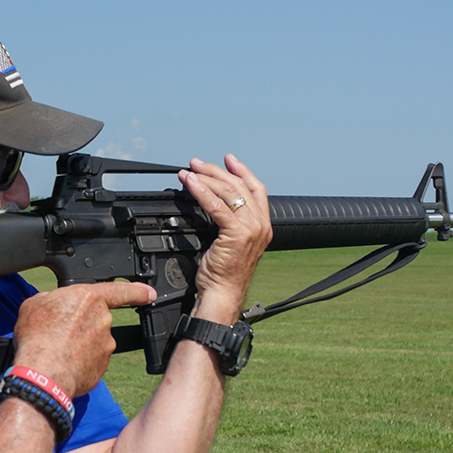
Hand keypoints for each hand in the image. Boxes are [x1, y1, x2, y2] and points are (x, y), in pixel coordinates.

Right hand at [13, 281, 155, 397]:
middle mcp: (103, 320)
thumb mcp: (35, 304)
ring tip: (57, 350)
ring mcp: (106, 345)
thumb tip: (51, 303)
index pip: (121, 290)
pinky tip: (63, 363)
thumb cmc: (38, 337)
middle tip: (59, 332)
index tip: (148, 293)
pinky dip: (79, 362)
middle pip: (97, 319)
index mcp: (90, 298)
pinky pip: (92, 360)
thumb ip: (51, 299)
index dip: (137, 291)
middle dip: (81, 325)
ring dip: (79, 345)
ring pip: (94, 341)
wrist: (43, 373)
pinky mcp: (102, 366)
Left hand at [177, 155, 272, 322]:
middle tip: (197, 164)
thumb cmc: (224, 273)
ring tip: (189, 172)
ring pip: (228, 192)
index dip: (242, 171)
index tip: (228, 159)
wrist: (223, 293)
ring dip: (205, 178)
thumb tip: (215, 201)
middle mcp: (261, 224)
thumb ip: (231, 221)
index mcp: (263, 225)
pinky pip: (216, 206)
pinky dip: (201, 192)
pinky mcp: (237, 233)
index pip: (256, 188)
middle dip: (216, 171)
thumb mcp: (231, 242)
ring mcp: (251, 228)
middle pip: (239, 186)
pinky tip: (190, 184)